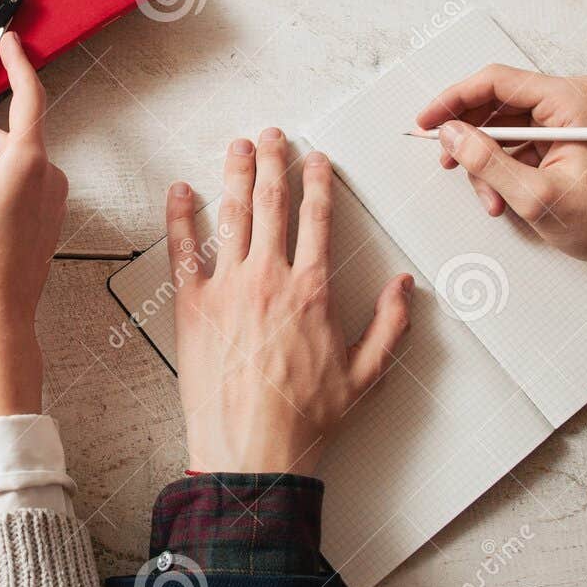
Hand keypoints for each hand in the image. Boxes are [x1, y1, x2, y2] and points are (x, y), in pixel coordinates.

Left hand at [168, 132, 411, 475]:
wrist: (253, 451)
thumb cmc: (305, 419)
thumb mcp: (365, 374)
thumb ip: (390, 325)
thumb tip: (405, 287)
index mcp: (311, 291)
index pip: (317, 219)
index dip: (318, 182)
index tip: (316, 159)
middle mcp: (268, 279)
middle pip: (273, 204)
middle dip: (273, 162)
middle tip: (272, 135)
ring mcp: (227, 289)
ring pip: (232, 216)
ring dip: (236, 175)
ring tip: (237, 147)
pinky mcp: (192, 307)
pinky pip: (183, 251)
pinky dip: (180, 217)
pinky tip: (181, 191)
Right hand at [415, 65, 586, 307]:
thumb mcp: (535, 196)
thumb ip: (486, 161)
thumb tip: (449, 135)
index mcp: (573, 100)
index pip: (497, 81)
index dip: (453, 100)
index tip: (427, 122)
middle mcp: (576, 97)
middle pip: (499, 101)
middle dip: (471, 138)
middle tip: (448, 163)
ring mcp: (574, 114)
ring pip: (506, 123)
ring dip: (488, 160)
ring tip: (490, 197)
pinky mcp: (571, 131)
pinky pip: (522, 138)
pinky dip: (506, 164)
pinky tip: (505, 194)